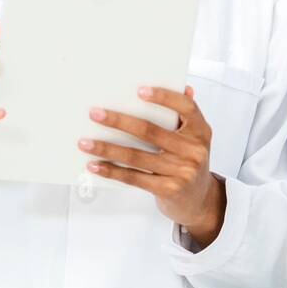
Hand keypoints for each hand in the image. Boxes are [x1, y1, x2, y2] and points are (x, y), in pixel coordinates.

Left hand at [78, 85, 224, 246]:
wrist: (199, 200)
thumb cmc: (189, 162)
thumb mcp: (194, 138)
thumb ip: (186, 116)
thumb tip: (185, 87)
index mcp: (201, 131)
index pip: (186, 107)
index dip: (164, 97)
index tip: (140, 91)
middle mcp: (194, 150)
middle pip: (151, 131)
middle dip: (118, 121)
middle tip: (95, 114)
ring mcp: (182, 171)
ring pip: (136, 156)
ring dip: (107, 148)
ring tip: (85, 142)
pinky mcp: (168, 189)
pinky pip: (134, 177)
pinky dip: (112, 170)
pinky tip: (95, 165)